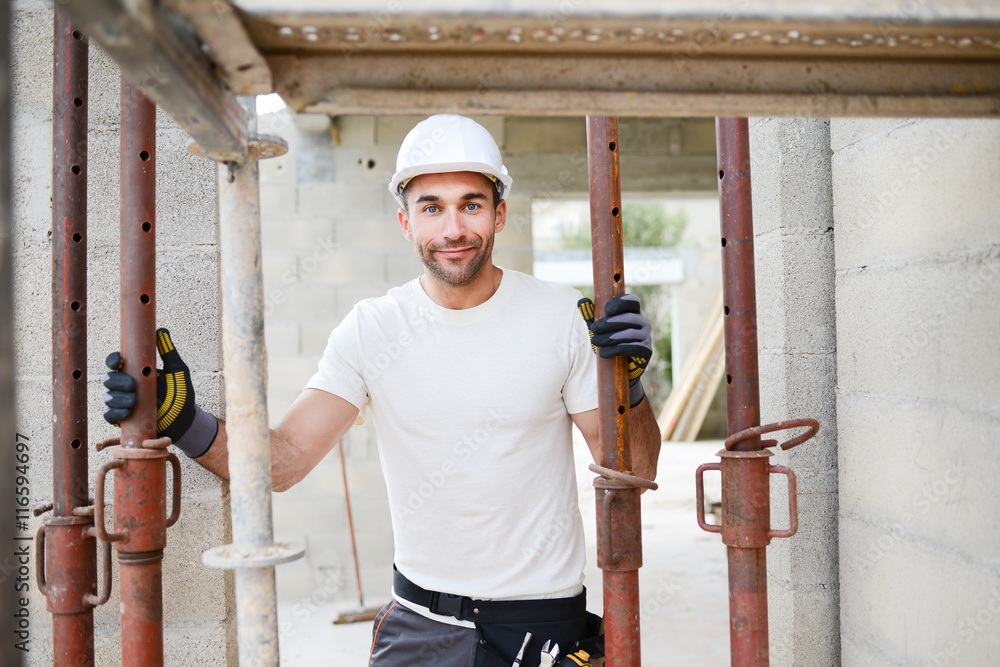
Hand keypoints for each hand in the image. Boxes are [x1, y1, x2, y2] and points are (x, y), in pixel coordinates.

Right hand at [102, 328, 217, 457]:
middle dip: (117, 381)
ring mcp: (124, 403)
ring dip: (118, 398)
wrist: (185, 419)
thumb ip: (168, 352)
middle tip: (133, 385)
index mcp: (136, 372)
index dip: (113, 360)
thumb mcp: (177, 370)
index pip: (117, 362)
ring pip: (108, 397)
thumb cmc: (182, 393)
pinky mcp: (123, 419)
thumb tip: (161, 330)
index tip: (118, 362)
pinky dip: (116, 413)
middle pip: (108, 379)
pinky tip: (128, 411)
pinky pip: (109, 415)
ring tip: (135, 400)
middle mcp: (126, 386)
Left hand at [578, 295, 651, 406]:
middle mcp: (643, 323)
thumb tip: (582, 301)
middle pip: (629, 317)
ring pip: (630, 333)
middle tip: (593, 329)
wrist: (620, 370)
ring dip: (610, 337)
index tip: (606, 309)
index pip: (632, 301)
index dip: (621, 302)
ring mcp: (646, 337)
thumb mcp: (599, 329)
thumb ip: (592, 316)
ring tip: (595, 341)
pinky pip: (633, 348)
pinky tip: (603, 353)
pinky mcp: (646, 351)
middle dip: (609, 323)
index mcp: (633, 313)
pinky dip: (616, 350)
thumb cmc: (610, 343)